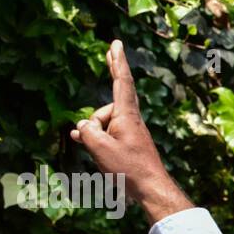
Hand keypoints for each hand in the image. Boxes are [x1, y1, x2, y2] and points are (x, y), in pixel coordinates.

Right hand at [70, 39, 191, 222]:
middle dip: (94, 124)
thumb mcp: (99, 148)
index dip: (117, 61)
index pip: (121, 81)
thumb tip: (83, 127)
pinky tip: (81, 140)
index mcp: (127, 116)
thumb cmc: (129, 169)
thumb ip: (86, 131)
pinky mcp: (129, 146)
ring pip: (102, 127)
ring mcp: (130, 134)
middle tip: (102, 146)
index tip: (116, 43)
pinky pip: (107, 137)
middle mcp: (131, 121)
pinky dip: (97, 140)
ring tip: (105, 160)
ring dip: (95, 140)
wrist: (153, 190)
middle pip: (104, 111)